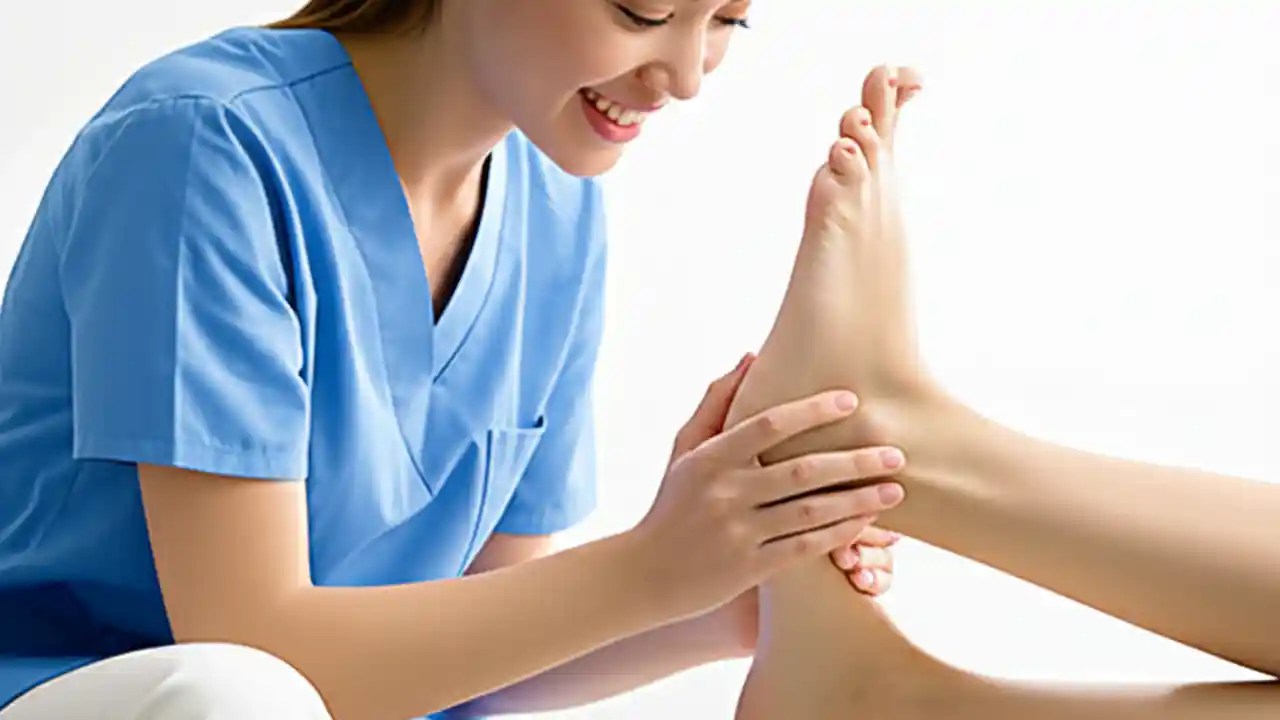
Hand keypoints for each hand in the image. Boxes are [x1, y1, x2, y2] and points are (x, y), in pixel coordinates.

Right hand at [630, 354, 907, 623]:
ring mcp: (738, 533)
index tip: (852, 400)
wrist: (645, 573)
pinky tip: (867, 523)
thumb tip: (752, 357)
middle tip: (897, 452)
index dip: (812, 410)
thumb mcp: (684, 448)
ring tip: (896, 490)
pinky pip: (805, 549)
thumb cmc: (671, 503)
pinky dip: (839, 534)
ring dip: (858, 500)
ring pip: (810, 512)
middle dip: (854, 460)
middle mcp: (725, 493)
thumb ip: (717, 402)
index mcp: (710, 458)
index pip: (768, 425)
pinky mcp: (749, 568)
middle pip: (802, 471)